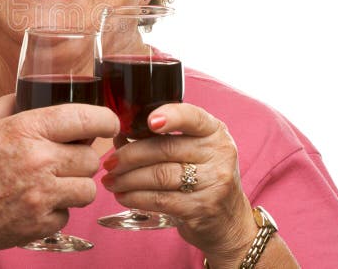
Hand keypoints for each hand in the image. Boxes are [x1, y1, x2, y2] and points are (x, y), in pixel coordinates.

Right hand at [0, 94, 118, 252]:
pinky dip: (57, 210)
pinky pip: (67, 215)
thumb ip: (11, 104)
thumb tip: (32, 94)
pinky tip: (35, 202)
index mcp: (25, 130)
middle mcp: (38, 163)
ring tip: (53, 181)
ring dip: (75, 185)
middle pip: (91, 158)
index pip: (86, 118)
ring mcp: (40, 197)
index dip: (106, 120)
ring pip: (87, 190)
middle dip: (82, 156)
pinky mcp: (37, 225)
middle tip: (64, 156)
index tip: (110, 123)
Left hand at [101, 103, 255, 260]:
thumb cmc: (201, 175)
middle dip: (130, 155)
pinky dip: (136, 197)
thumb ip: (162, 137)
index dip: (170, 116)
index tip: (148, 121)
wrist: (228, 220)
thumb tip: (119, 134)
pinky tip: (123, 195)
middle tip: (109, 162)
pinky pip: (161, 200)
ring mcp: (214, 182)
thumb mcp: (193, 149)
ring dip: (128, 179)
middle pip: (166, 149)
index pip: (193, 117)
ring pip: (160, 175)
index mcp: (214, 131)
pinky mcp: (202, 208)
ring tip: (110, 180)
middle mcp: (219, 154)